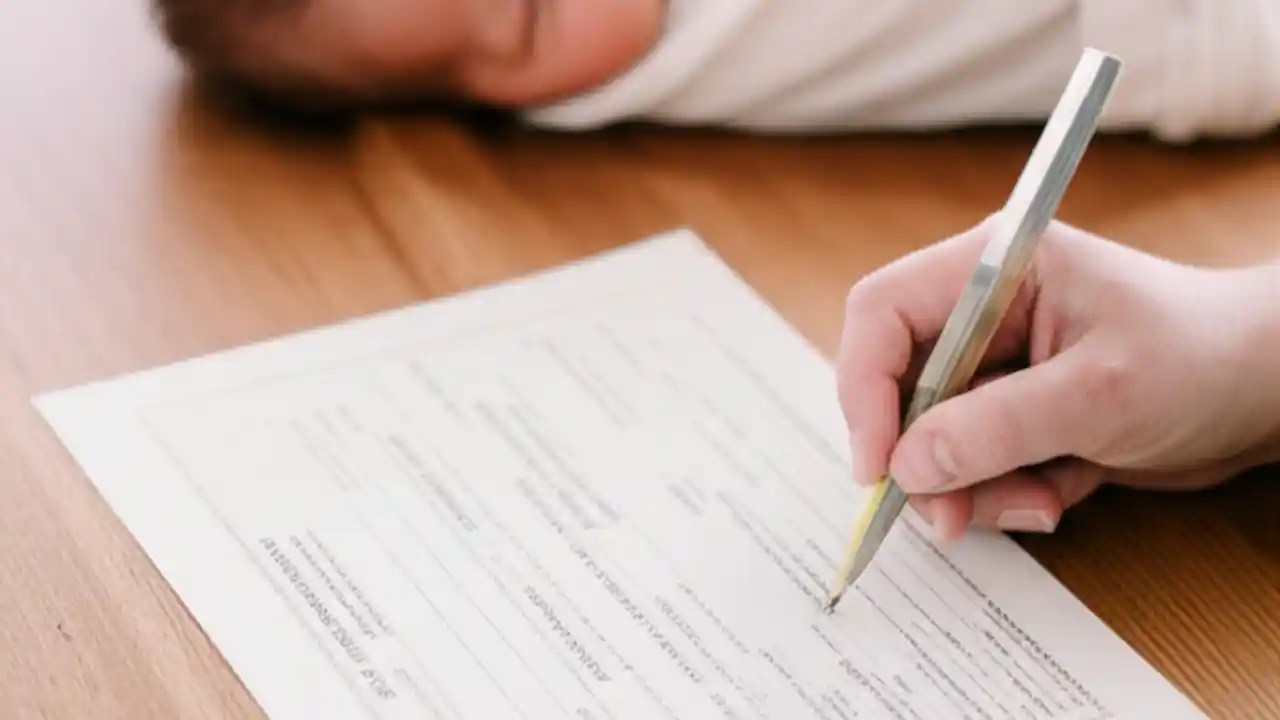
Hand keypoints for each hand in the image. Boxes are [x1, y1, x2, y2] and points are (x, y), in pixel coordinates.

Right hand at [837, 218, 1279, 541]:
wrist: (1268, 392)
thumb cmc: (1202, 358)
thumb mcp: (1096, 394)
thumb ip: (995, 427)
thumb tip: (908, 467)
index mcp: (993, 269)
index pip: (882, 314)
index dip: (865, 388)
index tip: (879, 465)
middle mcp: (981, 314)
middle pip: (897, 387)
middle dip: (923, 457)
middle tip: (947, 516)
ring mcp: (997, 367)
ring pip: (932, 438)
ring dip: (972, 487)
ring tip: (1039, 500)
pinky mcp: (1014, 414)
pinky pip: (973, 465)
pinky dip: (1006, 493)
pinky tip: (1061, 492)